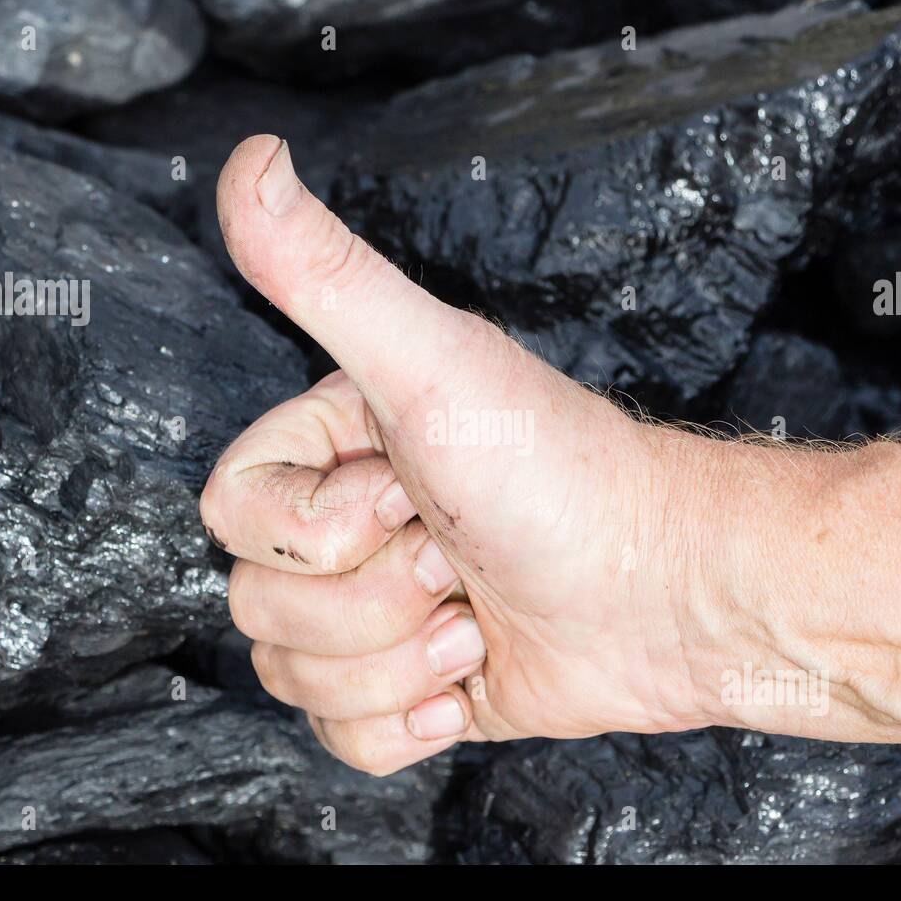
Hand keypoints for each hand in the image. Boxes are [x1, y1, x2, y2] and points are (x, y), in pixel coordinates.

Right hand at [200, 136, 734, 774]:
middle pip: (259, 604)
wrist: (670, 591)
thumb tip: (251, 161)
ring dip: (401, 657)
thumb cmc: (563, 472)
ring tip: (476, 611)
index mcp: (331, 451)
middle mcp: (347, 530)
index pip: (229, 512)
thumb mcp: (433, 363)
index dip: (318, 525)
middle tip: (457, 555)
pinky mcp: (413, 687)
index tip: (408, 495)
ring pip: (298, 676)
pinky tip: (473, 670)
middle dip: (375, 597)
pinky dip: (413, 721)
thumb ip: (325, 272)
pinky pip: (346, 740)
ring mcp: (377, 614)